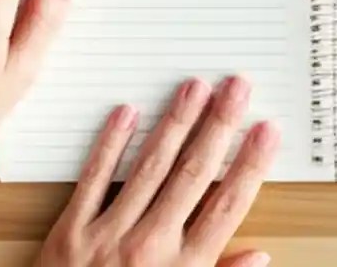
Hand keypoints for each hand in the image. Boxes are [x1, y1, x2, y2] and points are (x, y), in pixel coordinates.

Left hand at [36, 76, 278, 266]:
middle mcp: (150, 247)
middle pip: (194, 174)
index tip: (266, 130)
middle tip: (236, 88)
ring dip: (175, 123)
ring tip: (194, 87)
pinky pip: (93, 180)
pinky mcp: (70, 232)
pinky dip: (110, 145)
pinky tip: (126, 113)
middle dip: (219, 126)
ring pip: (149, 168)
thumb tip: (259, 257)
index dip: (250, 164)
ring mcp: (108, 236)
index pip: (228, 205)